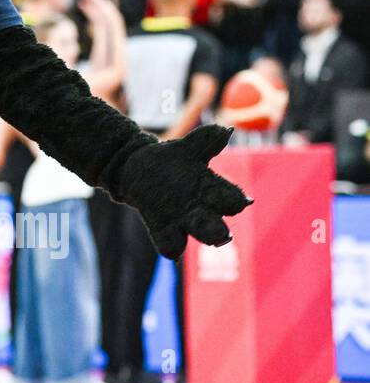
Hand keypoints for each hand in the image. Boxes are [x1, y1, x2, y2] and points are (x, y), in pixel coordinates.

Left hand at [116, 125, 251, 258]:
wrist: (140, 169)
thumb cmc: (174, 160)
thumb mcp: (188, 148)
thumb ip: (205, 141)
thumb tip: (226, 132)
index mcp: (212, 189)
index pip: (231, 199)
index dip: (235, 201)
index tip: (242, 202)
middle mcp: (202, 209)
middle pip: (216, 225)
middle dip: (218, 231)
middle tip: (222, 235)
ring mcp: (182, 220)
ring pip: (197, 235)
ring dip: (200, 238)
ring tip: (203, 241)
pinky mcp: (161, 226)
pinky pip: (169, 243)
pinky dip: (171, 245)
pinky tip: (172, 250)